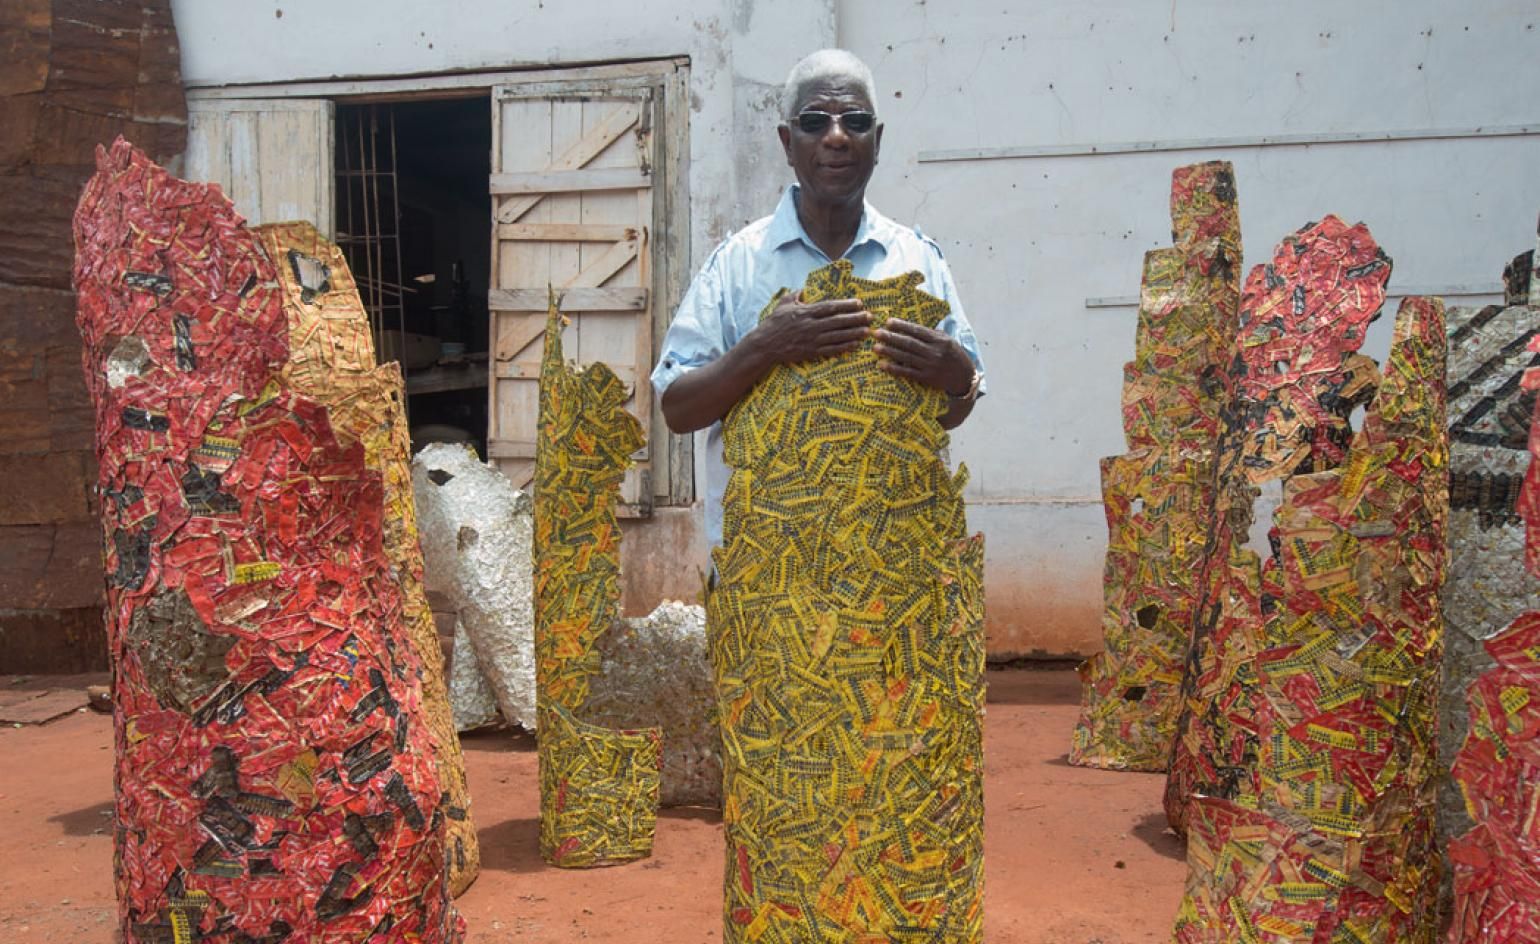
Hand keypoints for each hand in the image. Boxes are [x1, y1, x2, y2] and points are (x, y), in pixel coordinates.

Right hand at [748, 292, 871, 365]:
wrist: (765, 344)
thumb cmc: (774, 323)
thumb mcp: (783, 304)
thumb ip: (795, 295)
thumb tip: (803, 289)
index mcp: (806, 312)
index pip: (830, 307)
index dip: (846, 305)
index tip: (859, 303)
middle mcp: (811, 325)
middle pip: (838, 321)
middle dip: (855, 318)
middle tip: (869, 316)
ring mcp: (812, 339)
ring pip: (837, 335)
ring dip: (853, 333)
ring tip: (867, 331)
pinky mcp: (811, 351)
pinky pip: (831, 349)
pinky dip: (844, 347)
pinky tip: (855, 345)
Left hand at [873, 318, 973, 393]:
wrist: (964, 378)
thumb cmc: (954, 356)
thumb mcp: (948, 341)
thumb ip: (932, 334)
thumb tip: (912, 326)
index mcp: (940, 340)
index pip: (917, 331)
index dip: (902, 326)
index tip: (888, 321)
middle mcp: (934, 352)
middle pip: (909, 343)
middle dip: (891, 337)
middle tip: (876, 333)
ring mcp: (930, 366)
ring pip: (906, 357)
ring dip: (889, 352)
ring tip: (876, 347)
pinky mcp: (926, 378)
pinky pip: (907, 372)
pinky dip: (894, 369)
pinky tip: (882, 365)